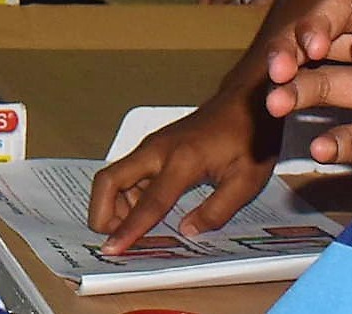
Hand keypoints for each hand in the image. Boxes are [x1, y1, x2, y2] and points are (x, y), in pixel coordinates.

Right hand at [88, 92, 275, 246]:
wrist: (245, 103)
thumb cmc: (250, 139)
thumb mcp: (246, 181)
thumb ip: (217, 210)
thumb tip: (186, 232)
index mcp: (182, 160)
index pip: (148, 202)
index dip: (129, 229)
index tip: (112, 249)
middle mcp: (158, 150)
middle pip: (110, 180)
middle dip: (101, 213)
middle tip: (114, 239)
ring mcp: (152, 146)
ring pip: (116, 178)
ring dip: (116, 207)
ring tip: (138, 230)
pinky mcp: (154, 148)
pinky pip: (128, 174)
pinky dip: (127, 197)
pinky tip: (146, 213)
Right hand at [259, 0, 351, 187]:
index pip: (347, 10)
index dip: (317, 23)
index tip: (306, 46)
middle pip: (329, 53)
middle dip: (293, 60)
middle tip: (275, 79)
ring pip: (336, 95)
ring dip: (302, 99)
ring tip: (278, 109)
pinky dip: (336, 147)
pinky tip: (319, 151)